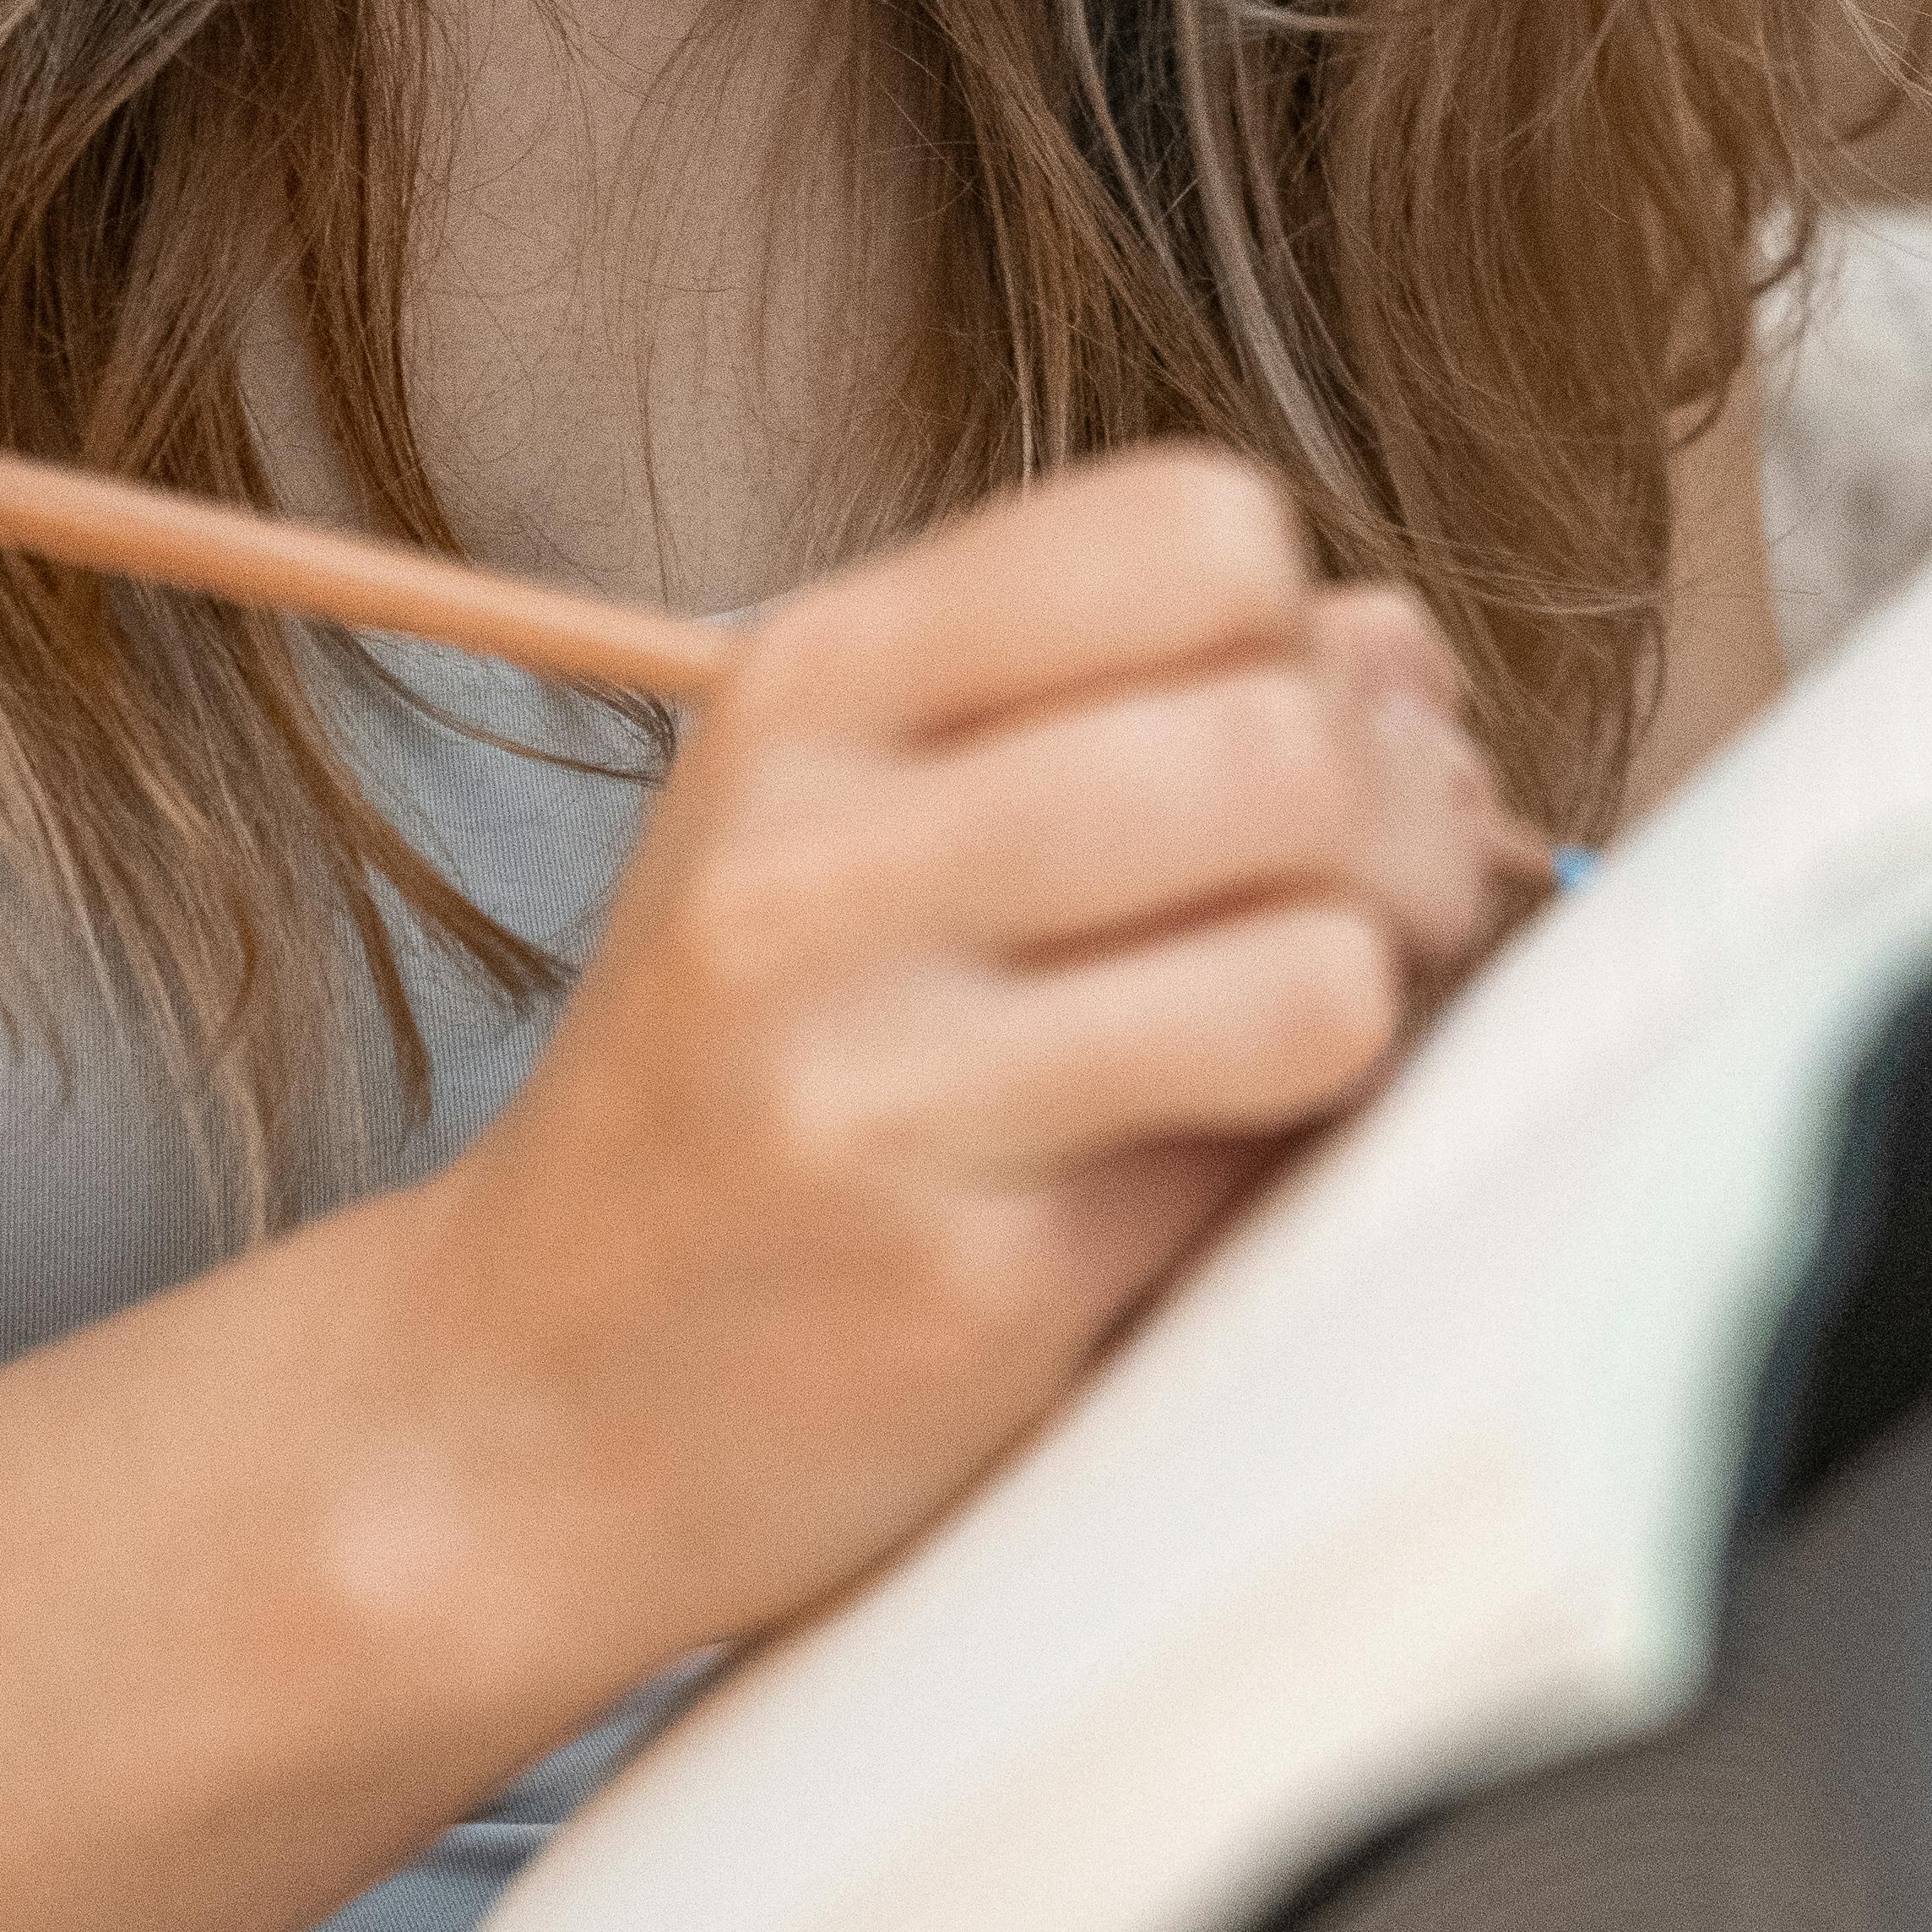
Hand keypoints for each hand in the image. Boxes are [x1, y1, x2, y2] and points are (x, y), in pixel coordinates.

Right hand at [391, 448, 1531, 1686]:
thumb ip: (1134, 695)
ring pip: (1322, 960)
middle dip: (1403, 824)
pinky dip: (1303, 1150)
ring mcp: (882, 1083)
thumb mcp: (869, 813)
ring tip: (1309, 1028)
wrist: (521, 1399)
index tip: (1283, 731)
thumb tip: (1409, 661)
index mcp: (812, 685)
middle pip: (1286, 744)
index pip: (1192, 532)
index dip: (1300, 636)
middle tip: (1372, 904)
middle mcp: (821, 862)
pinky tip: (1216, 1158)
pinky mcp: (971, 1289)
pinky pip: (1268, 1163)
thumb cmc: (751, 1076)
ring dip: (1382, 995)